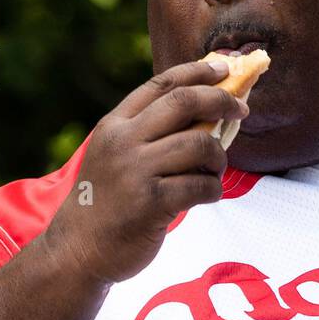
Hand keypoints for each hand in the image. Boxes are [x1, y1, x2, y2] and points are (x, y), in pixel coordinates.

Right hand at [43, 58, 249, 283]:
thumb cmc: (106, 203)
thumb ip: (149, 132)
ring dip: (219, 157)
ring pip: (199, 144)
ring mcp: (135, 172)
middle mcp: (123, 142)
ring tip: (215, 170)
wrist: (77, 251)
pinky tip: (207, 194)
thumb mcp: (114, 156)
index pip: (162, 84)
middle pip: (184, 103)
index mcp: (115, 125)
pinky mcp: (151, 203)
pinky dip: (213, 189)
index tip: (225, 68)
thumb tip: (206, 109)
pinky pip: (200, 185)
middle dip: (221, 100)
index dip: (199, 71)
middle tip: (241, 110)